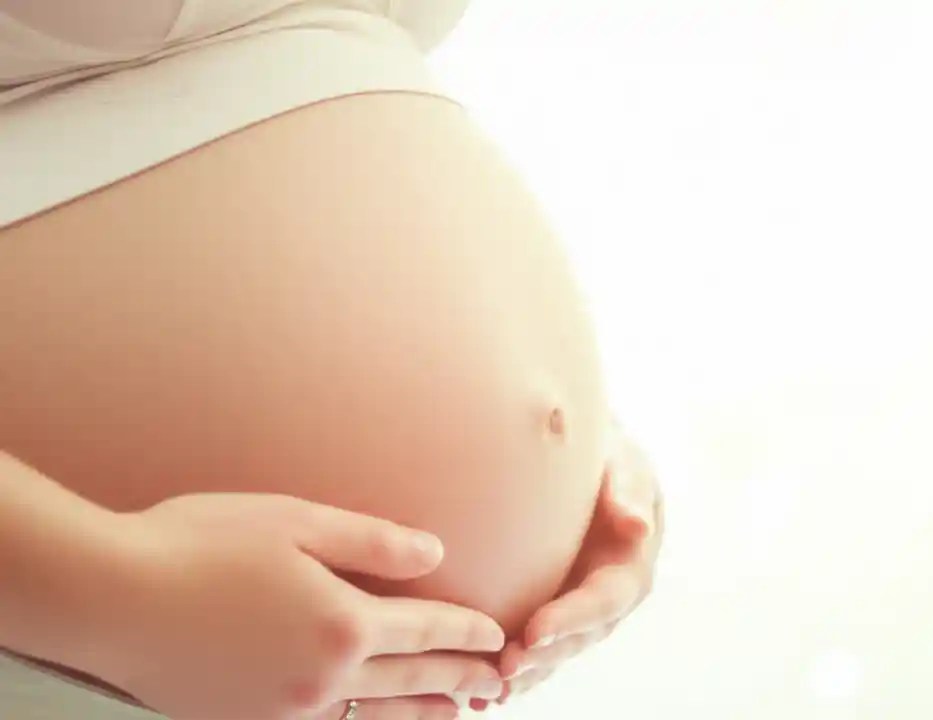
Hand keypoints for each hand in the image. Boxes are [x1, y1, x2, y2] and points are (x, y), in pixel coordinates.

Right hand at [94, 493, 505, 719]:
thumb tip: (435, 552)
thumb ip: (373, 543)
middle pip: (411, 680)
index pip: (427, 630)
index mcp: (343, 621)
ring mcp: (287, 707)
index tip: (497, 635)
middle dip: (459, 679)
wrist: (111, 600)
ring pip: (374, 716)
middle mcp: (324, 676)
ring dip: (420, 713)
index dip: (467, 632)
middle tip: (497, 683)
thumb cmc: (200, 544)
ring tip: (453, 714)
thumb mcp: (296, 523)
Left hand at [481, 429, 663, 708]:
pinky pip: (531, 647)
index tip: (535, 631)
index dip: (571, 619)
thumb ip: (628, 490)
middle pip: (576, 638)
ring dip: (523, 673)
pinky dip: (508, 671)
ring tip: (484, 689)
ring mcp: (577, 610)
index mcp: (630, 568)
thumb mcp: (623, 462)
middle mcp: (606, 599)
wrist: (582, 458)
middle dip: (542, 657)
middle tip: (502, 670)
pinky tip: (472, 694)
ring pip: (552, 652)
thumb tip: (638, 526)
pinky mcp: (550, 611)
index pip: (604, 601)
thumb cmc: (605, 456)